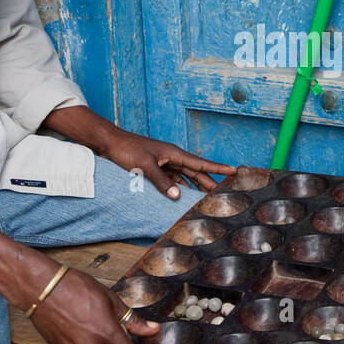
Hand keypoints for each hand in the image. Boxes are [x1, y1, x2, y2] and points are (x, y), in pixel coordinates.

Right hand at [31, 265, 167, 343]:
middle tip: (109, 321)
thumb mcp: (111, 300)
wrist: (41, 289)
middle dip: (118, 343)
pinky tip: (76, 324)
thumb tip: (153, 330)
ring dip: (100, 342)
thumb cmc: (76, 288)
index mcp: (108, 335)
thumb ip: (133, 320)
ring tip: (87, 317)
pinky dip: (85, 343)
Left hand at [102, 127, 235, 199]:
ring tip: (206, 200)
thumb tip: (178, 196)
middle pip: (196, 173)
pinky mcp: (155, 170)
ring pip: (185, 178)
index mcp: (174, 154)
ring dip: (194, 188)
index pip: (201, 163)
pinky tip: (181, 199)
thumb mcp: (144, 166)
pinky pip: (172, 181)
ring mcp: (164, 164)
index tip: (234, 171)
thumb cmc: (127, 149)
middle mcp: (172, 159)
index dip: (218, 168)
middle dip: (209, 183)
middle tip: (223, 194)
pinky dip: (178, 190)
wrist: (109, 143)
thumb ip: (161, 182)